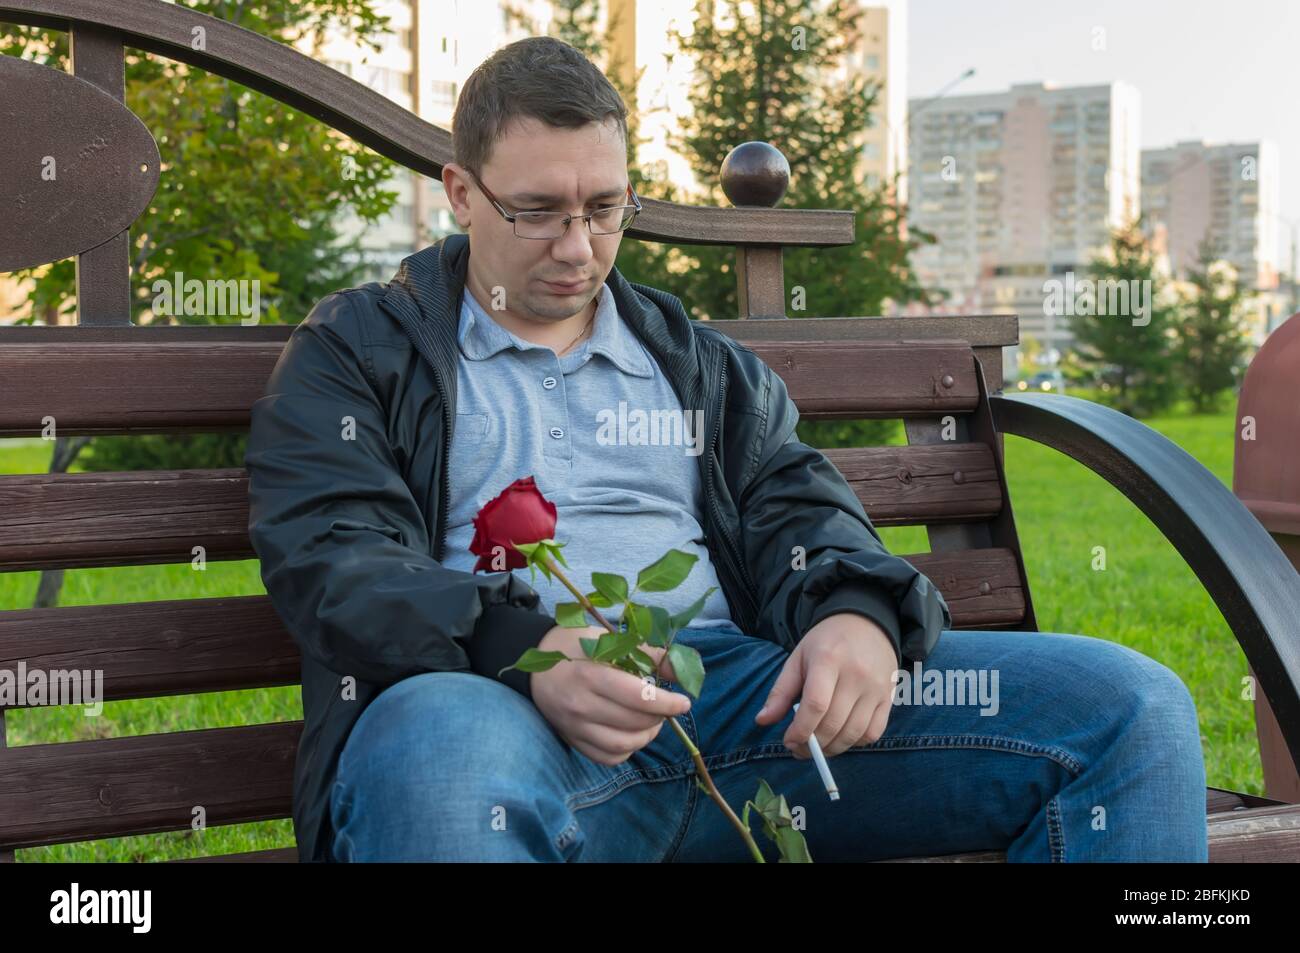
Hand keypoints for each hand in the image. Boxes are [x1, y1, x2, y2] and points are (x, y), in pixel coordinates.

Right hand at [530, 624, 690, 765]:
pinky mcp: (572, 740)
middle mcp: (581, 705)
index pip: (640, 698)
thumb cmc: (576, 646)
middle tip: (666, 706)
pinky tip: (632, 733)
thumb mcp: (610, 640)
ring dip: (646, 736)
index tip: (684, 702)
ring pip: (623, 745)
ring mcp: (574, 727)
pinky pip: (607, 757)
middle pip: (634, 723)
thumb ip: (648, 655)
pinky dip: (627, 750)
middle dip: (660, 717)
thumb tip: (682, 670)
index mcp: (591, 675)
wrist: (536, 666)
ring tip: (652, 721)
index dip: (668, 703)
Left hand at [753, 613, 897, 757]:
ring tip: (817, 747)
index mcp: (828, 660)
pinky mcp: (888, 698)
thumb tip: (762, 721)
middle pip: (833, 723)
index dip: (801, 730)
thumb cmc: (827, 642)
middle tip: (799, 750)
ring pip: (853, 733)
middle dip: (813, 745)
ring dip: (832, 749)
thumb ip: (780, 691)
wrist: (867, 622)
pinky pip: (873, 733)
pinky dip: (855, 743)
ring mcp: (876, 687)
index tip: (789, 741)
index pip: (816, 705)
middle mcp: (856, 674)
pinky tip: (840, 737)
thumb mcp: (798, 658)